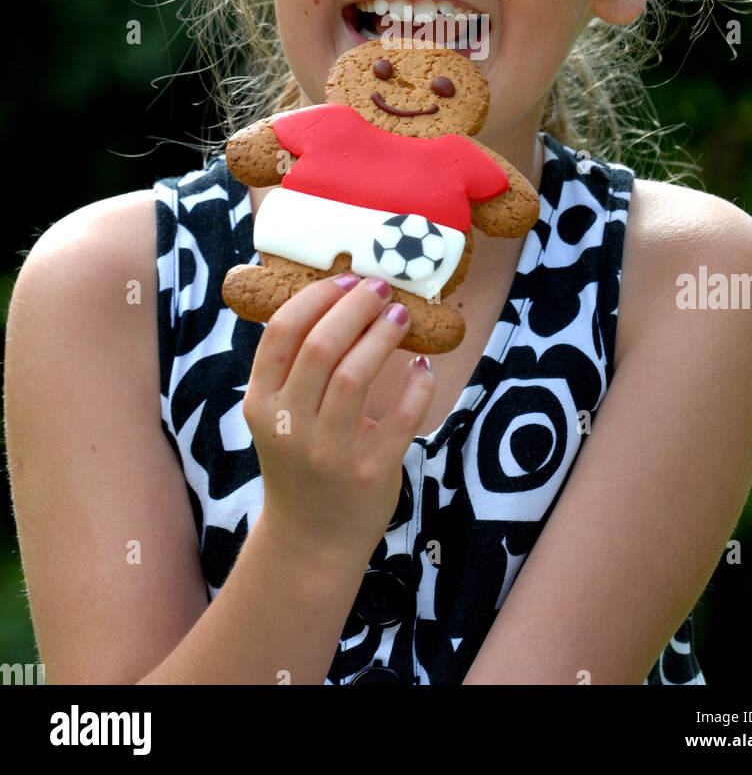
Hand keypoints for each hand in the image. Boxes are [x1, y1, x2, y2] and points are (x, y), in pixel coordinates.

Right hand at [243, 274, 434, 561]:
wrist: (310, 541)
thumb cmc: (300, 462)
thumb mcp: (278, 416)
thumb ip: (296, 369)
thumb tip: (339, 298)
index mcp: (262, 404)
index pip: (282, 333)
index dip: (316, 298)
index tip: (346, 279)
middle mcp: (289, 426)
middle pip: (321, 347)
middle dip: (355, 307)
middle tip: (380, 288)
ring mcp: (328, 452)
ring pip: (355, 376)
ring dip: (382, 336)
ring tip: (400, 315)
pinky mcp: (368, 473)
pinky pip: (400, 417)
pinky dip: (416, 385)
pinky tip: (421, 368)